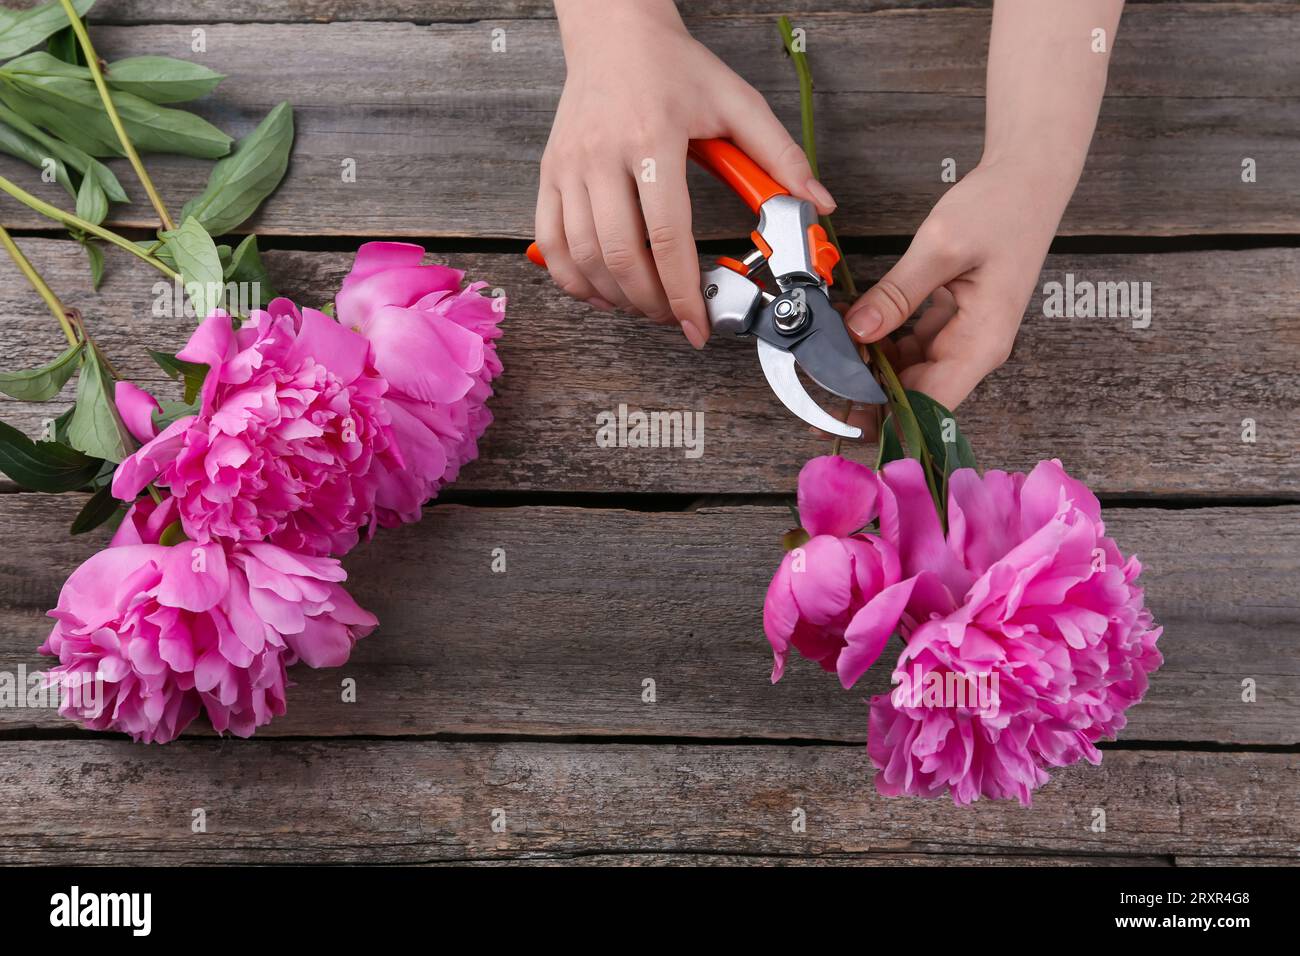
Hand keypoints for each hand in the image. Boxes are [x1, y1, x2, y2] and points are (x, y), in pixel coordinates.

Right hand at [536, 0, 835, 347]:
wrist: (614, 32)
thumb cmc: (674, 67)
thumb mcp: (736, 102)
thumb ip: (780, 155)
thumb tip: (817, 202)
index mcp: (654, 139)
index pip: (669, 236)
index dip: (684, 293)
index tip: (698, 326)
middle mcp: (603, 155)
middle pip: (621, 257)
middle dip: (652, 304)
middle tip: (676, 319)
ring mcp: (569, 166)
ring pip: (583, 258)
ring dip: (615, 297)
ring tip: (647, 307)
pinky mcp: (549, 173)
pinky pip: (550, 243)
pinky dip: (572, 279)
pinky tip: (601, 291)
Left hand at [834, 159, 1065, 434]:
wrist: (1030, 177)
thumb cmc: (1001, 208)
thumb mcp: (941, 248)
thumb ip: (897, 294)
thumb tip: (857, 333)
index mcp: (981, 343)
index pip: (930, 406)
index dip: (886, 419)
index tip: (842, 418)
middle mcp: (974, 350)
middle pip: (916, 395)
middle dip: (869, 394)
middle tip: (819, 385)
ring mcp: (963, 337)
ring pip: (909, 373)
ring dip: (871, 366)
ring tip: (829, 351)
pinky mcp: (952, 322)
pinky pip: (911, 346)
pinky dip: (882, 341)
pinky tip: (853, 326)